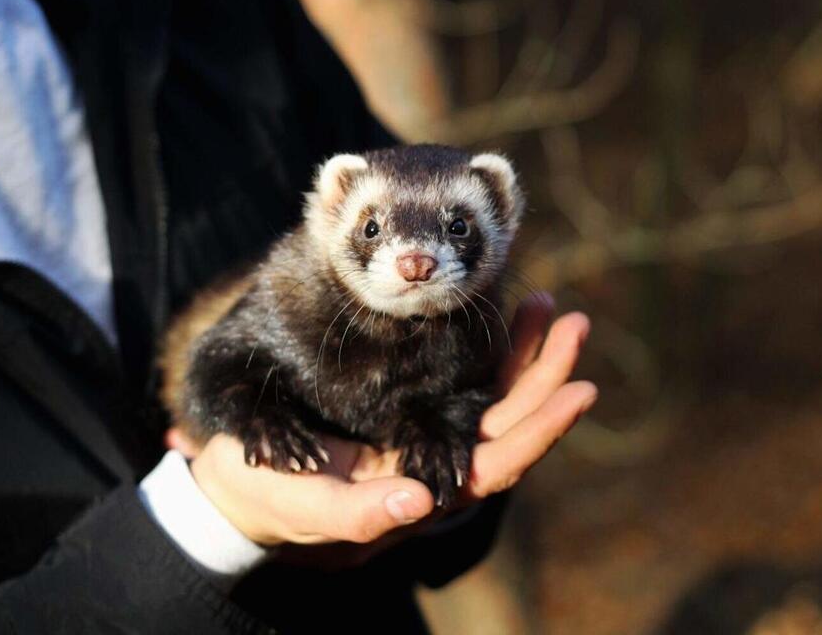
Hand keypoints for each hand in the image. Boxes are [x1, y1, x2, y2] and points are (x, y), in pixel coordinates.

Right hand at [181, 292, 596, 547]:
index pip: (495, 466)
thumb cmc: (267, 497)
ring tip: (546, 306)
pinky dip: (483, 349)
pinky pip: (457, 380)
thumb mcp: (302, 506)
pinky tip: (498, 316)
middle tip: (573, 321)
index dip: (539, 434)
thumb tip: (422, 503)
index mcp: (419, 496)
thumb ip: (356, 515)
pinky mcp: (404, 409)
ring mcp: (420, 435)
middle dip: (543, 375)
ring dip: (521, 355)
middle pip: (504, 425)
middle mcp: (432, 466)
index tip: (580, 389)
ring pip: (487, 397)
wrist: (240, 477)